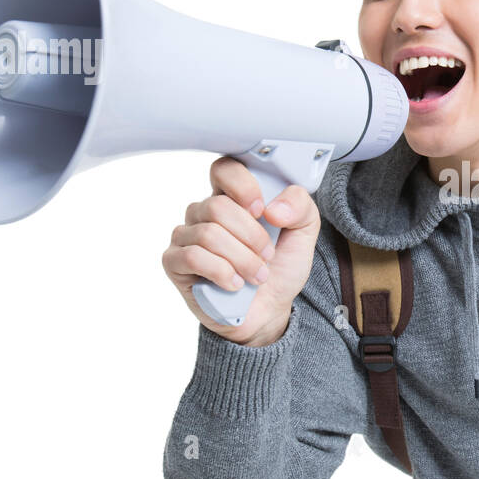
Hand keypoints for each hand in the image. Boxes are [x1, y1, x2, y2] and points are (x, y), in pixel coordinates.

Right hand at [161, 157, 321, 347]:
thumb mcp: (303, 232)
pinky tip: (235, 283)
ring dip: (242, 259)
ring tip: (257, 275)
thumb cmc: (280, 266)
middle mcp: (204, 212)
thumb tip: (273, 207)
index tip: (262, 210)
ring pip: (208, 234)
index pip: (224, 169)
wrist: (270, 309)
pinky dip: (222, 272)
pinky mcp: (175, 262)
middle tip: (267, 255)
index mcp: (232, 196)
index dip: (243, 186)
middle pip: (218, 206)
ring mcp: (186, 236)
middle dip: (251, 236)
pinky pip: (192, 256)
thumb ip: (300, 206)